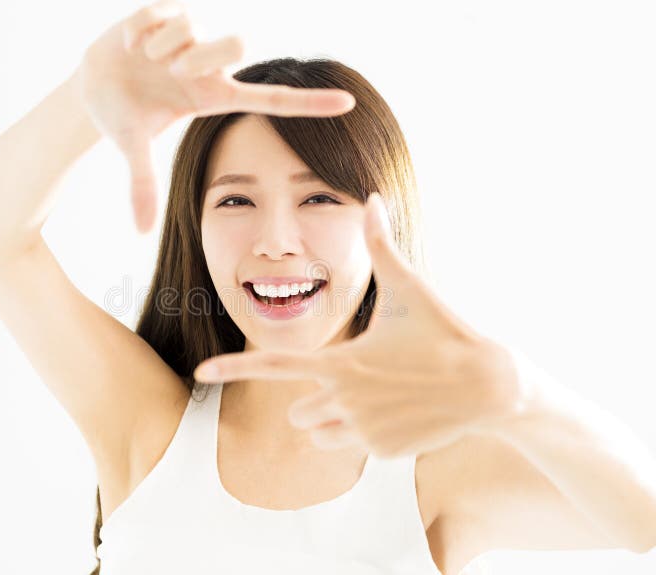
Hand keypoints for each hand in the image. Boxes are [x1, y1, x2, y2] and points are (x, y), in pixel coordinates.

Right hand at [76, 0, 355, 233]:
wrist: (90, 88)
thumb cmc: (125, 117)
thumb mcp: (133, 148)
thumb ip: (142, 185)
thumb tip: (140, 231)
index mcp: (213, 96)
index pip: (271, 100)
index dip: (310, 103)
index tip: (349, 104)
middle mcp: (208, 65)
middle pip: (238, 44)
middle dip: (200, 58)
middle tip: (171, 73)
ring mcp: (190, 38)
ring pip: (194, 28)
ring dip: (163, 48)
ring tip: (142, 60)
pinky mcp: (166, 13)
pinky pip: (164, 12)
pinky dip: (141, 30)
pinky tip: (130, 44)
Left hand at [193, 193, 527, 457]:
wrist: (489, 386)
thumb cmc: (444, 331)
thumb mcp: (410, 287)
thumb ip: (382, 245)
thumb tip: (373, 197)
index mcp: (341, 360)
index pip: (274, 364)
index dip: (235, 366)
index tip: (202, 370)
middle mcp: (344, 400)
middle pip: (295, 410)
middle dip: (312, 398)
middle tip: (354, 381)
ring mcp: (363, 431)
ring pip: (317, 435)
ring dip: (332, 421)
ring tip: (375, 398)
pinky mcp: (382, 453)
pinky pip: (352, 448)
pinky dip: (367, 434)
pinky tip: (400, 414)